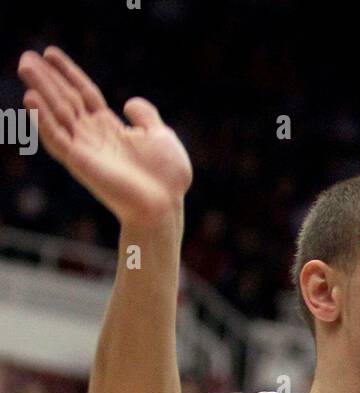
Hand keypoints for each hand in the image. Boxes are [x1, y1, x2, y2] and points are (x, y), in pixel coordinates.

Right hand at [18, 47, 191, 225]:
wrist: (165, 205)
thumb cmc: (167, 178)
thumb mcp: (161, 137)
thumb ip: (146, 117)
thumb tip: (128, 103)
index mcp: (110, 128)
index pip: (84, 94)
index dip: (68, 73)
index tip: (50, 52)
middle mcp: (93, 137)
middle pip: (65, 100)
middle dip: (46, 78)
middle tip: (25, 56)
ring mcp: (85, 149)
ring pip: (56, 114)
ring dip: (40, 90)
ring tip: (24, 66)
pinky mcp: (80, 163)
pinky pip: (56, 139)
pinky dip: (43, 120)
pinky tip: (31, 100)